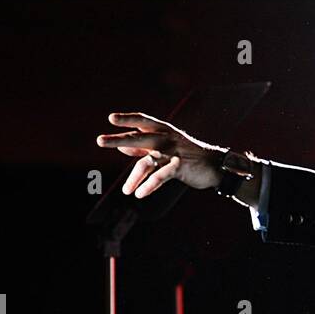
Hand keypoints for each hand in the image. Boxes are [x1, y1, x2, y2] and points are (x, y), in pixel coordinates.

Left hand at [96, 111, 225, 196]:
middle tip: (100, 141)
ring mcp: (172, 152)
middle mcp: (166, 138)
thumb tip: (121, 147)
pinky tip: (139, 194)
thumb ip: (142, 147)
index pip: (142, 121)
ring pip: (146, 163)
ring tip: (126, 191)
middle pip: (138, 138)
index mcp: (163, 130)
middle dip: (117, 139)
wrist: (214, 166)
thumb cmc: (188, 155)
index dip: (127, 119)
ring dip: (133, 178)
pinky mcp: (179, 167)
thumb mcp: (165, 147)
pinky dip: (148, 186)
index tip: (111, 119)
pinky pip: (159, 177)